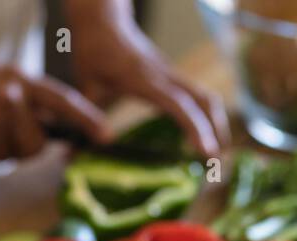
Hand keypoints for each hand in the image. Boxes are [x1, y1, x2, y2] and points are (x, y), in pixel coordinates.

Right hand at [0, 54, 110, 162]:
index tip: (107, 136)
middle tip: (1, 132)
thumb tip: (42, 132)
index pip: (64, 102)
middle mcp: (12, 99)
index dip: (88, 120)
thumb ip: (24, 100)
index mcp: (21, 79)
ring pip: (11, 155)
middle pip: (36, 145)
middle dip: (24, 147)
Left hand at [70, 1, 229, 155]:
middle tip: (216, 163)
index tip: (205, 150)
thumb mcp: (85, 85)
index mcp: (143, 79)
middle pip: (203, 100)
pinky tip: (202, 135)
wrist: (103, 20)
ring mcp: (171, 74)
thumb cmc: (93, 52)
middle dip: (215, 130)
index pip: (177, 104)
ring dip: (216, 122)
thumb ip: (85, 118)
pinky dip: (206, 115)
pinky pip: (197, 95)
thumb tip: (80, 153)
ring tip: (215, 153)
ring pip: (205, 96)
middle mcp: (164, 75)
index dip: (194, 127)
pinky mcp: (171, 75)